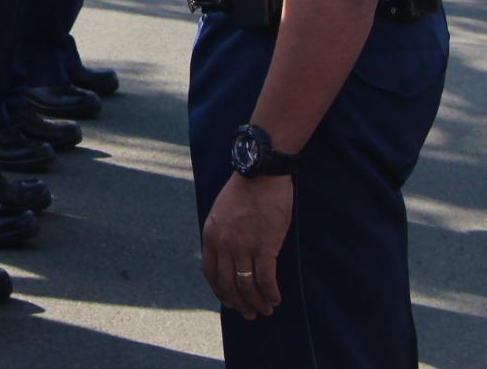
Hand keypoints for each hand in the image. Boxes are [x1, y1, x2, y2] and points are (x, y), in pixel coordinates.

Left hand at [200, 174, 289, 318]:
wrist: (261, 172)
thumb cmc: (244, 190)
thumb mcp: (220, 212)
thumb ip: (221, 235)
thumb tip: (227, 259)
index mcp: (211, 236)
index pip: (211, 274)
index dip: (221, 292)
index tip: (231, 301)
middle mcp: (224, 244)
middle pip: (229, 285)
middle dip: (239, 304)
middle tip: (249, 314)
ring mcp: (243, 246)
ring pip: (247, 286)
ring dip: (257, 303)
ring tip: (266, 309)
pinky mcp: (265, 245)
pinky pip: (266, 279)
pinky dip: (270, 294)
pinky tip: (276, 298)